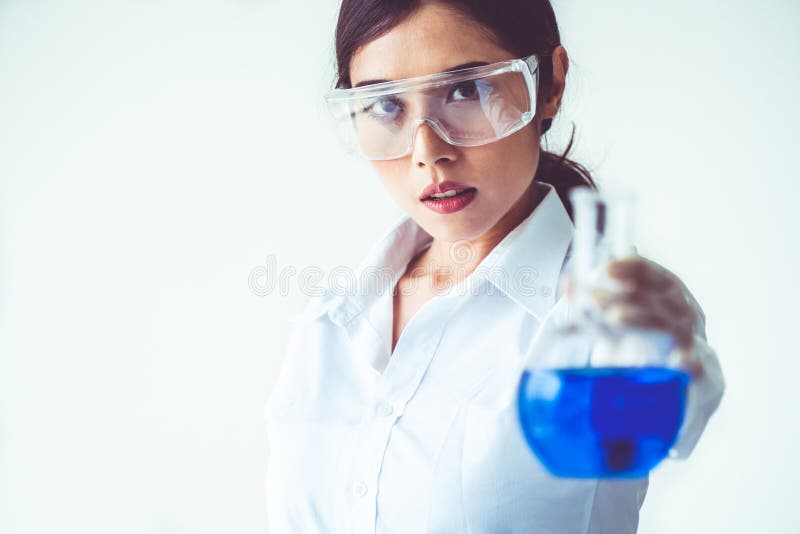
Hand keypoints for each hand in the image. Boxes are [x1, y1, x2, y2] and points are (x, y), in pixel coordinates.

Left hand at [562, 255, 703, 378]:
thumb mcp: (607, 322)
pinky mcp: (692, 370)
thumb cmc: (634, 342)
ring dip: (639, 318)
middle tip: (593, 299)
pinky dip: (689, 364)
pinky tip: (679, 361)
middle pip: (655, 295)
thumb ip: (587, 304)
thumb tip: (567, 283)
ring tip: (614, 318)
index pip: (649, 272)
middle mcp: (678, 311)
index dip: (629, 267)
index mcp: (662, 292)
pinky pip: (694, 366)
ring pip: (668, 323)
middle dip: (623, 295)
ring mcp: (686, 339)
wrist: (661, 383)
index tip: (605, 269)